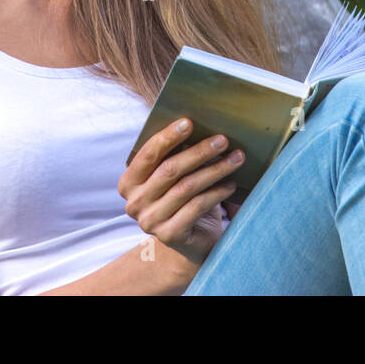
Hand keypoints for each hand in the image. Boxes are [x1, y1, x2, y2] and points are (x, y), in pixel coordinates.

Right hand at [117, 119, 245, 280]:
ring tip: (236, 158)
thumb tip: (200, 126)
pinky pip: (197, 207)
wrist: (191, 241)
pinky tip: (231, 184)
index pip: (148, 154)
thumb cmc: (183, 198)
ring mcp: (150, 221)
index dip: (168, 137)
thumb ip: (176, 155)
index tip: (189, 122)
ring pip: (186, 187)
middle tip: (223, 139)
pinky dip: (217, 193)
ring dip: (215, 170)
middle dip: (199, 152)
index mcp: (129, 182)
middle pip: (170, 170)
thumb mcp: (175, 176)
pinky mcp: (169, 235)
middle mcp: (134, 203)